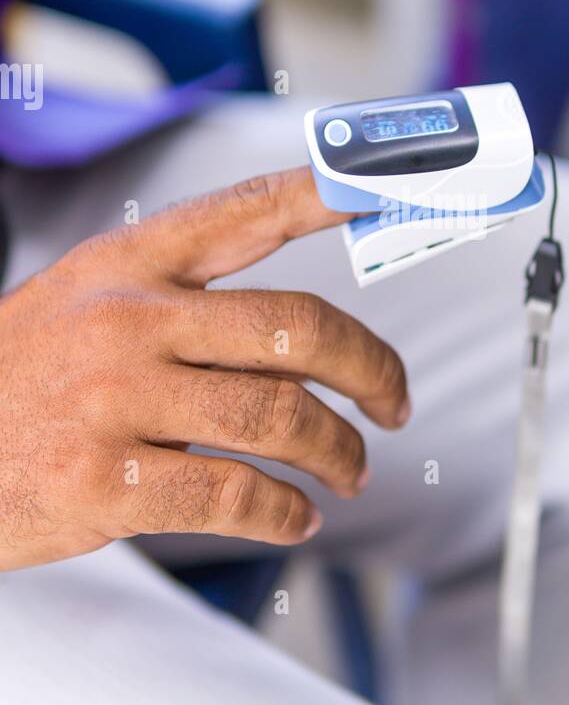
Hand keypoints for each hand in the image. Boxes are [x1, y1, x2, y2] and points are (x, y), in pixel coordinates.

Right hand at [0, 167, 409, 570]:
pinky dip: (285, 514)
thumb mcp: (81, 306)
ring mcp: (114, 401)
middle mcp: (127, 319)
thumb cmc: (18, 382)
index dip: (326, 194)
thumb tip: (304, 345)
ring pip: (280, 417)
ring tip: (350, 471)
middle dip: (371, 369)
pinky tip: (294, 518)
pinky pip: (235, 497)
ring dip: (338, 452)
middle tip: (394, 402)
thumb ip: (181, 307)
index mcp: (125, 264)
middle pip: (297, 326)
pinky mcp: (103, 485)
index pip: (244, 213)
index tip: (385, 187)